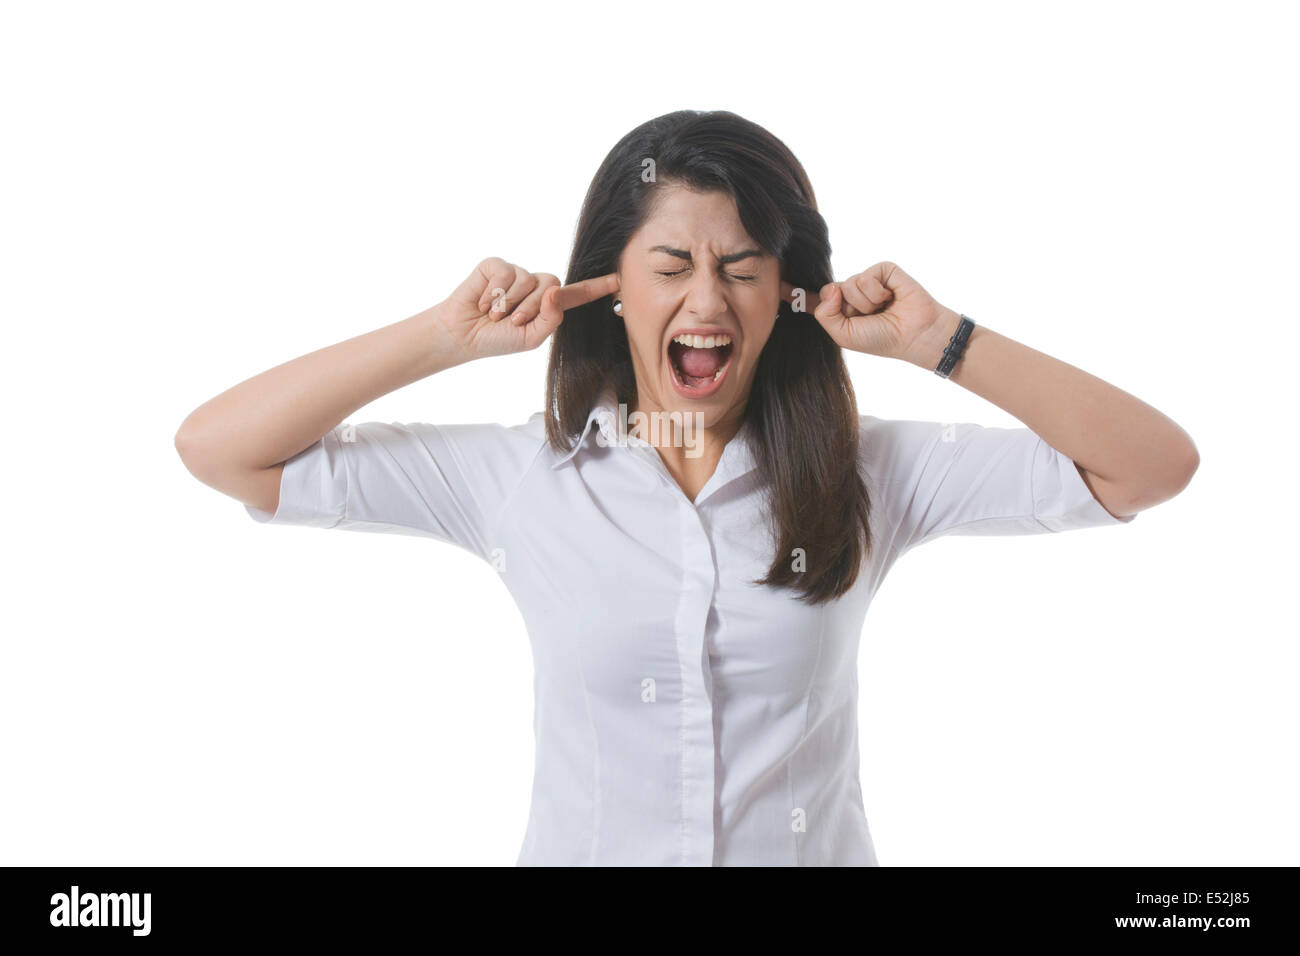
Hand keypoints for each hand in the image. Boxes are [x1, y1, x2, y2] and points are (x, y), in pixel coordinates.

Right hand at [435, 257, 618, 358]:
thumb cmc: (497, 339)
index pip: (577, 294)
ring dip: (510, 303)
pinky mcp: (496, 266)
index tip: (617, 280)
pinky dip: (494, 293)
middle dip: (531, 307)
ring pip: (528, 280)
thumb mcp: (530, 338)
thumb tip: (554, 291)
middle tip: (512, 321)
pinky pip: (505, 273)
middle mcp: (535, 286)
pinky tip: (484, 302)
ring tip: (495, 314)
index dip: (597, 287)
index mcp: (548, 306)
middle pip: (552, 284)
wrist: (464, 335)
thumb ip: (549, 319)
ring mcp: (516, 273)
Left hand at [781, 261, 960, 364]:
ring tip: (884, 309)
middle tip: (870, 317)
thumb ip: (825, 314)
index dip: (796, 294)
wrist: (915, 334)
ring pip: (848, 285)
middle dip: (847, 307)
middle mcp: (851, 294)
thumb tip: (831, 288)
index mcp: (840, 312)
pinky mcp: (882, 270)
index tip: (778, 286)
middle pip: (830, 291)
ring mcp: (866, 281)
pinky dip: (877, 292)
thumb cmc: (882, 339)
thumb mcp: (844, 335)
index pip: (814, 301)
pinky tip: (892, 298)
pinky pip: (866, 276)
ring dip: (866, 303)